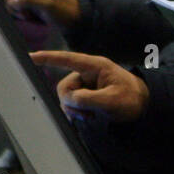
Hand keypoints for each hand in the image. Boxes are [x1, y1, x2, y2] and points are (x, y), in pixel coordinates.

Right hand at [31, 50, 148, 122]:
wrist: (143, 105)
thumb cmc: (132, 98)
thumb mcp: (113, 100)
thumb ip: (90, 99)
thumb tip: (70, 99)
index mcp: (95, 66)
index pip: (67, 59)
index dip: (48, 58)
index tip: (30, 56)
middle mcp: (87, 74)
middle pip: (64, 87)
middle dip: (72, 103)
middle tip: (87, 114)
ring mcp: (86, 85)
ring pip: (67, 98)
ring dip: (76, 110)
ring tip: (93, 116)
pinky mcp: (86, 96)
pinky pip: (72, 105)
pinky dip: (77, 113)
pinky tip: (90, 117)